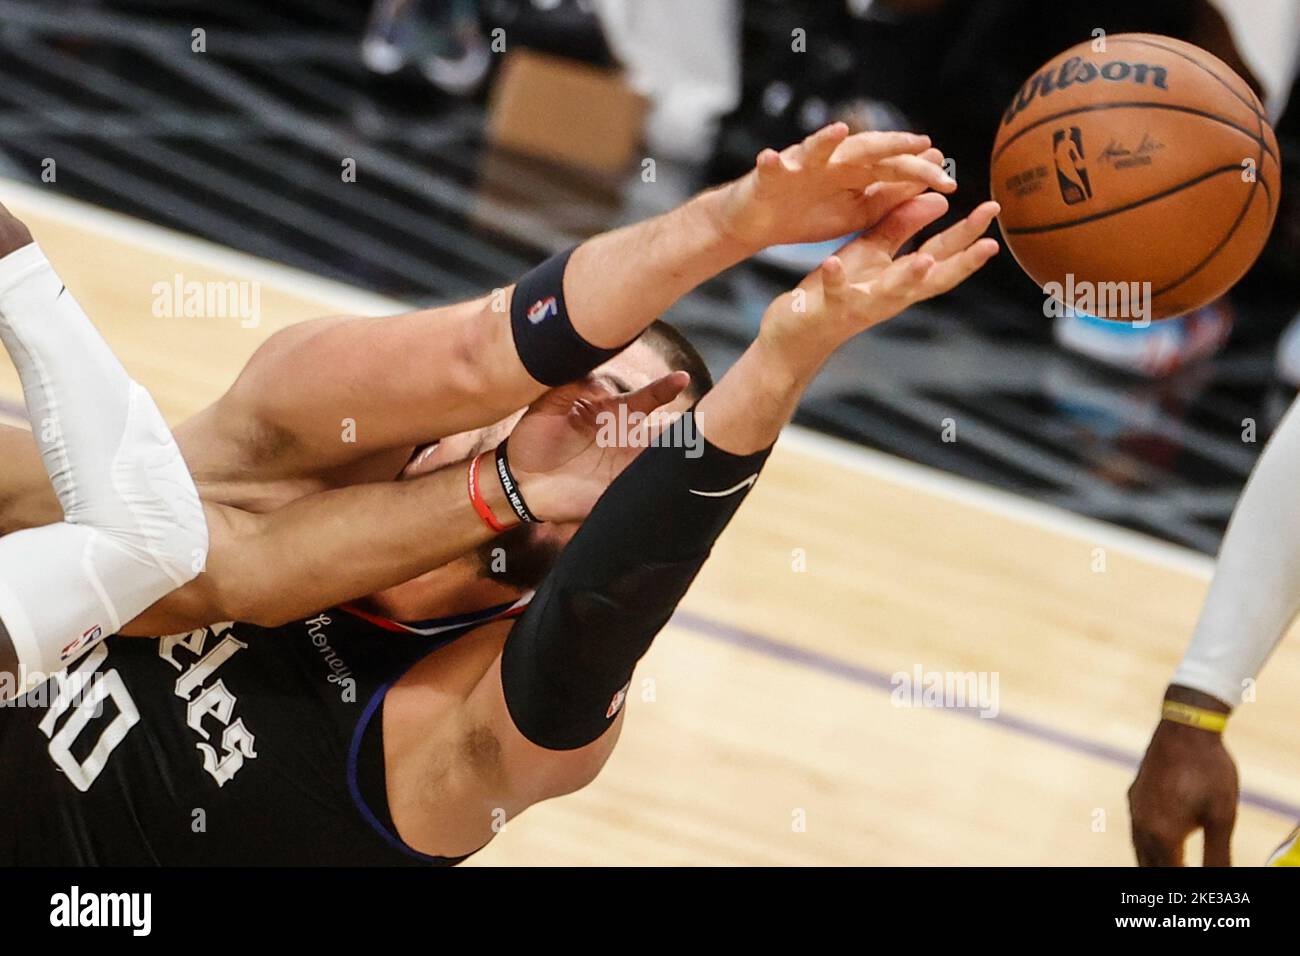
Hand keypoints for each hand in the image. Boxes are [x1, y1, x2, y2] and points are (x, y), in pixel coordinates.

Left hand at [505, 371, 689, 522]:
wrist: (519, 480)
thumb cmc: (534, 438)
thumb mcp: (548, 403)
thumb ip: (572, 386)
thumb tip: (601, 383)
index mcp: (612, 416)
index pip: (645, 401)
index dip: (664, 390)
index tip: (682, 379)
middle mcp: (625, 441)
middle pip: (665, 433)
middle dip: (689, 427)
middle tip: (706, 421)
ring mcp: (624, 469)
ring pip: (662, 463)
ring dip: (681, 459)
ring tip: (701, 451)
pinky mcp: (617, 495)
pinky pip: (644, 494)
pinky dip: (661, 492)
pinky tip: (677, 487)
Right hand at [716, 123, 953, 248]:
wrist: (761, 222)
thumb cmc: (809, 213)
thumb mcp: (858, 212)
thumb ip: (891, 198)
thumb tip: (935, 191)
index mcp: (856, 171)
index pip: (894, 167)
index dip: (920, 173)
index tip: (949, 183)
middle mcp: (832, 160)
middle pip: (865, 149)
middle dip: (891, 145)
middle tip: (919, 144)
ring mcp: (800, 164)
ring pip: (816, 147)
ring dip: (826, 139)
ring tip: (840, 131)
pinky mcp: (769, 175)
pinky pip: (770, 166)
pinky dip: (771, 161)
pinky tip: (771, 157)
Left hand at [760, 193, 999, 356]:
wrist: (797, 333)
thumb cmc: (839, 288)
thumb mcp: (872, 251)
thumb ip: (902, 226)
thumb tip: (939, 201)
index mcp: (901, 279)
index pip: (943, 255)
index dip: (969, 236)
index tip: (995, 210)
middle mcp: (889, 296)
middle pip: (931, 278)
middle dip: (961, 261)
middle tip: (990, 242)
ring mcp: (862, 304)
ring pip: (890, 292)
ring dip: (909, 278)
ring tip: (927, 260)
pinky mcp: (829, 308)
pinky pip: (834, 292)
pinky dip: (837, 278)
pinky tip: (835, 260)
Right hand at [1128, 688, 1238, 866]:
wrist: (1185, 729)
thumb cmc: (1208, 772)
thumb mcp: (1222, 817)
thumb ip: (1218, 855)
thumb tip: (1219, 878)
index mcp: (1163, 834)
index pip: (1170, 874)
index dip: (1181, 883)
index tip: (1195, 889)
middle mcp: (1142, 823)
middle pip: (1148, 865)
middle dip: (1161, 876)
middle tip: (1174, 881)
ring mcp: (1135, 806)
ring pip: (1139, 846)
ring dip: (1151, 863)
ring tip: (1164, 869)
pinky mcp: (1134, 792)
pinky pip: (1136, 826)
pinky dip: (1146, 841)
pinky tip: (1155, 837)